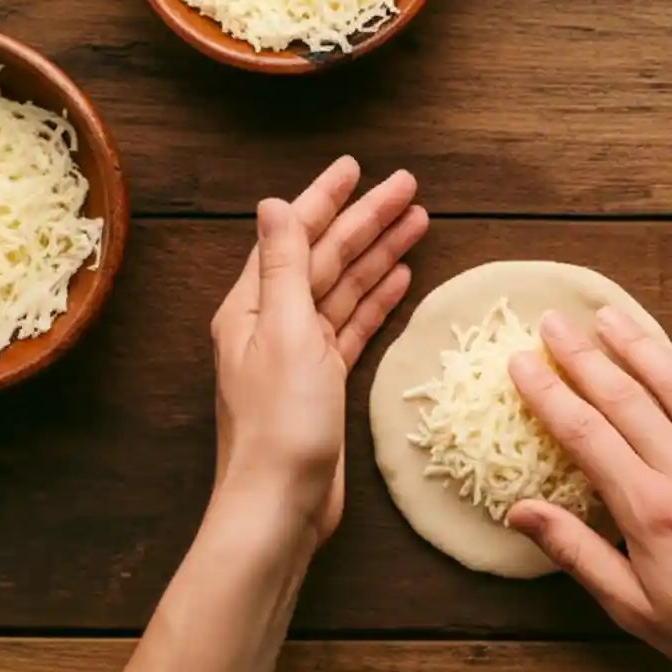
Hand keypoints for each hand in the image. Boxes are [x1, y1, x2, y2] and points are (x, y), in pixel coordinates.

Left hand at [212, 157, 426, 545]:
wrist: (281, 504)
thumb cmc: (281, 423)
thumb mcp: (284, 333)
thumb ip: (283, 266)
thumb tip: (274, 204)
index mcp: (253, 306)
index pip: (295, 235)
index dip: (327, 199)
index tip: (357, 167)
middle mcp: (273, 323)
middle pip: (326, 257)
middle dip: (366, 221)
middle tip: (409, 189)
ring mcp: (299, 353)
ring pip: (344, 289)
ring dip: (378, 255)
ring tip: (417, 223)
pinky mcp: (323, 381)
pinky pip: (353, 325)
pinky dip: (376, 300)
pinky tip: (401, 278)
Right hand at [505, 307, 671, 671]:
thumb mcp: (634, 609)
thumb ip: (576, 553)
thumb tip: (520, 512)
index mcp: (650, 511)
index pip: (585, 433)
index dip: (548, 393)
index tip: (521, 363)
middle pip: (624, 395)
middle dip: (581, 354)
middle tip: (552, 322)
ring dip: (637, 343)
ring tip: (606, 315)